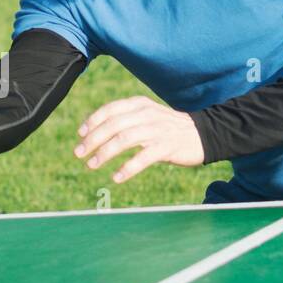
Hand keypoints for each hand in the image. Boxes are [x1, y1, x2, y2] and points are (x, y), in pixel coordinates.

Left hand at [74, 95, 204, 181]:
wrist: (203, 134)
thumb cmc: (167, 127)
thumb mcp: (145, 116)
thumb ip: (123, 119)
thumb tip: (91, 130)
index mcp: (139, 105)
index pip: (110, 109)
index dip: (93, 121)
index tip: (80, 135)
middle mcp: (147, 114)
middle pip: (113, 125)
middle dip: (93, 139)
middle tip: (79, 153)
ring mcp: (158, 130)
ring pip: (124, 139)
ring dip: (105, 153)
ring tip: (92, 165)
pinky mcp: (167, 147)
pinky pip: (143, 157)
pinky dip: (128, 168)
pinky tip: (116, 177)